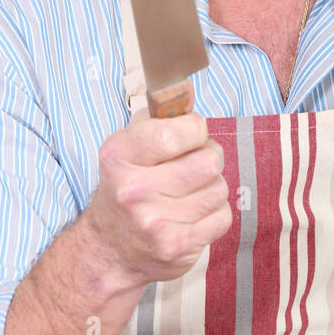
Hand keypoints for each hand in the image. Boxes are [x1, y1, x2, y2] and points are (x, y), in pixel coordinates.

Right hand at [85, 106, 232, 290]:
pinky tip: (192, 216)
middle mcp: (133, 191)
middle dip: (209, 158)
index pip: (176, 132)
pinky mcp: (177, 247)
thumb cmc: (128, 186)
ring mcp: (155, 222)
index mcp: (119, 157)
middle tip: (194, 165)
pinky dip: (214, 214)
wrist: (110, 249)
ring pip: (219, 189)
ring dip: (211, 188)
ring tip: (189, 193)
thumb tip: (185, 86)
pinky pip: (223, 217)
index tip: (191, 133)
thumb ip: (159, 114)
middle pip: (208, 161)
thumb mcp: (131, 144)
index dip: (195, 129)